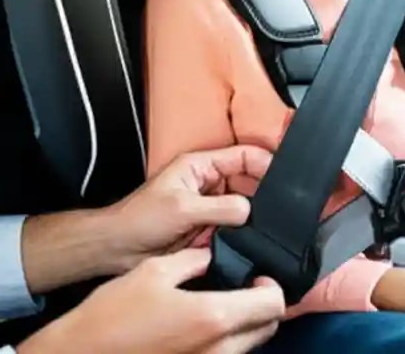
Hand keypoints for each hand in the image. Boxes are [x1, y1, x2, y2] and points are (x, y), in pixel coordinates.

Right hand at [15, 248, 285, 353]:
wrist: (86, 352)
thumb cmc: (114, 314)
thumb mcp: (153, 271)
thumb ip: (192, 261)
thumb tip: (211, 256)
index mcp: (213, 317)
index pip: (272, 305)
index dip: (271, 287)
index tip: (257, 276)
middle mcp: (219, 348)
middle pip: (268, 328)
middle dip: (262, 306)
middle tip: (243, 289)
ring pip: (250, 345)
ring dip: (246, 325)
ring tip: (220, 305)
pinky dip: (226, 341)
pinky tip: (201, 326)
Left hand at [100, 145, 272, 271]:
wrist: (119, 248)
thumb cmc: (138, 219)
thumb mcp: (182, 208)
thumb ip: (219, 207)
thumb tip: (249, 209)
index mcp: (199, 166)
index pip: (242, 155)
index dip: (265, 162)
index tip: (285, 177)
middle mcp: (208, 184)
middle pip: (249, 182)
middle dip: (265, 192)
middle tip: (282, 206)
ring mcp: (210, 208)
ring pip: (245, 209)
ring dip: (254, 217)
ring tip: (268, 226)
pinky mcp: (209, 230)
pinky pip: (236, 230)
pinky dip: (245, 235)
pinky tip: (252, 242)